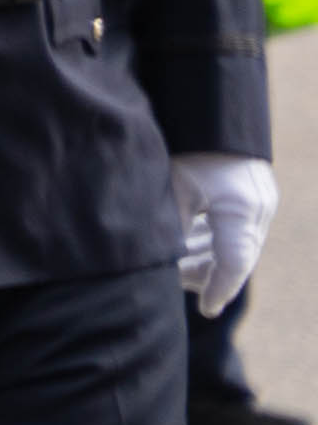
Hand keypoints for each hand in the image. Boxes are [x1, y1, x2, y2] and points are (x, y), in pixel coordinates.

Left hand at [180, 153, 277, 317]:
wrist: (211, 114)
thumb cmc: (186, 148)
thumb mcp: (173, 190)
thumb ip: (174, 229)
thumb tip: (164, 265)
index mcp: (241, 209)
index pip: (234, 262)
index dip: (219, 289)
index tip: (207, 310)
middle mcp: (259, 207)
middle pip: (239, 256)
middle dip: (209, 274)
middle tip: (178, 284)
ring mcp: (262, 200)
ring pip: (240, 243)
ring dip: (212, 258)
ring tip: (180, 269)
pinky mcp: (255, 193)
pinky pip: (239, 228)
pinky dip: (217, 240)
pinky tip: (190, 245)